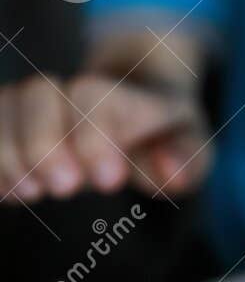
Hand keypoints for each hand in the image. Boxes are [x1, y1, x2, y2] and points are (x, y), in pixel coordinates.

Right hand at [0, 72, 212, 203]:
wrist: (142, 95)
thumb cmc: (165, 132)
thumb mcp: (189, 145)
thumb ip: (188, 158)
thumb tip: (172, 173)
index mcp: (129, 90)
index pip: (101, 97)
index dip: (96, 135)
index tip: (108, 180)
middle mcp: (78, 88)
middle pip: (41, 91)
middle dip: (44, 140)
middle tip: (66, 187)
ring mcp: (43, 100)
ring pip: (9, 103)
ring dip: (10, 150)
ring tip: (30, 193)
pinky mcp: (16, 118)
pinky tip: (7, 190)